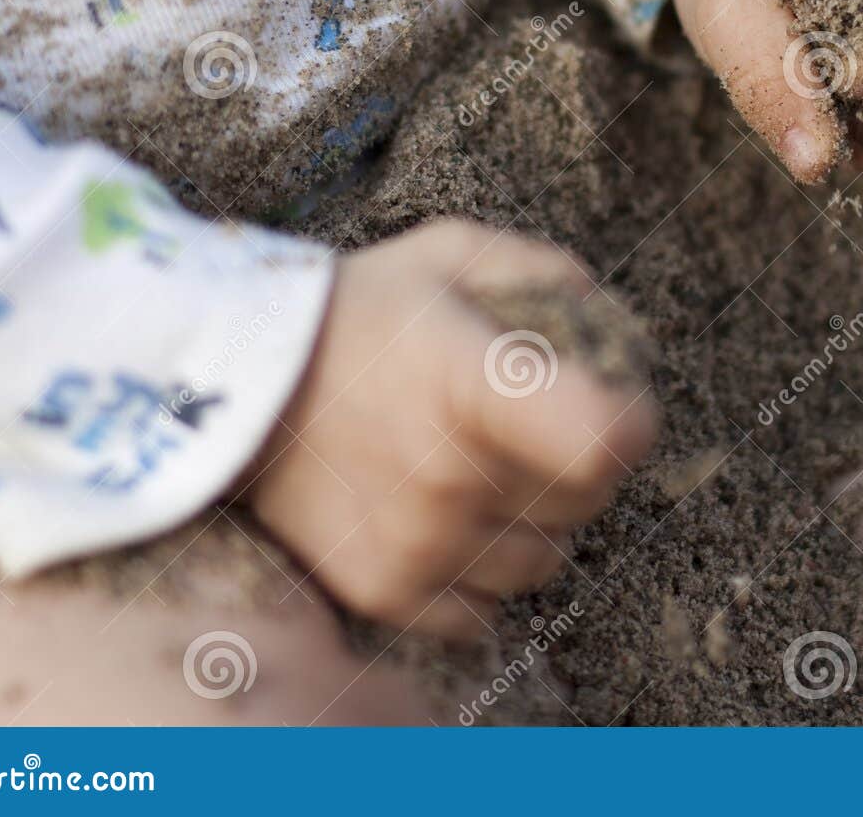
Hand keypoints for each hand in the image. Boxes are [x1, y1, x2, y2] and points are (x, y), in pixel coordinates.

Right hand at [249, 220, 657, 638]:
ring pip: (546, 558)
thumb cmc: (361, 308)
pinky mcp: (384, 590)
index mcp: (472, 384)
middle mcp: (448, 476)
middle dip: (580, 459)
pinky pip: (487, 609)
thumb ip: (554, 279)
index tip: (614, 399)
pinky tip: (449, 517)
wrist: (231, 380)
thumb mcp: (457, 252)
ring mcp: (416, 543)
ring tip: (482, 466)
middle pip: (589, 499)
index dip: (631, 419)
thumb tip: (624, 337)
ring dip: (534, 519)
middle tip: (530, 422)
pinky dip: (483, 572)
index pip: (604, 440)